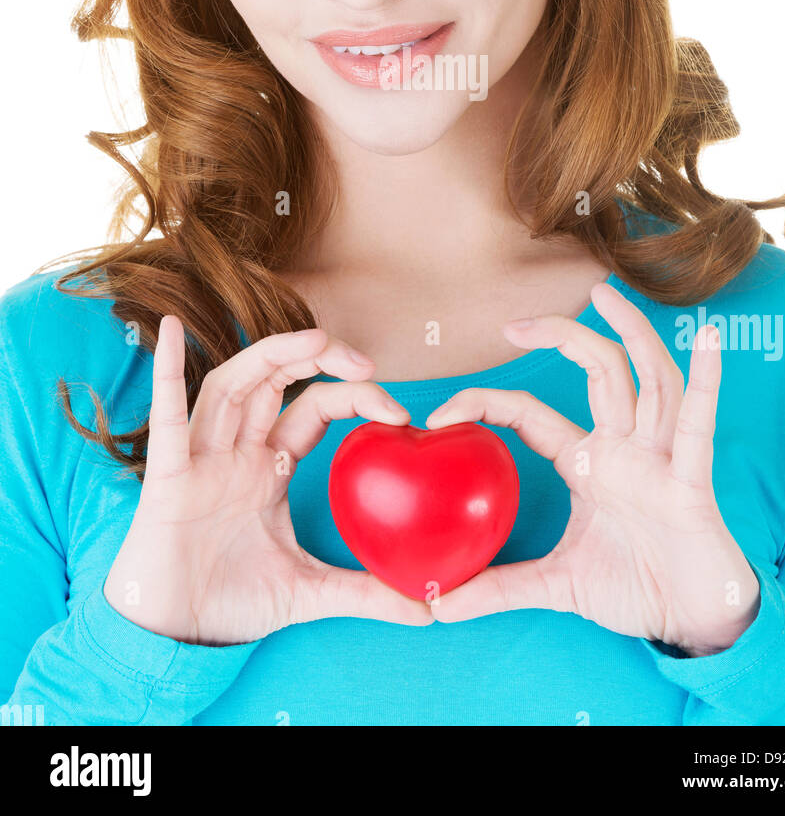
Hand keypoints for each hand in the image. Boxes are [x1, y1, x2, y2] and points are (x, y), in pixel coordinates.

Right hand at [104, 316, 432, 644]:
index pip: (315, 409)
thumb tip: (429, 608)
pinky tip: (170, 334)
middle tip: (365, 361)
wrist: (173, 639)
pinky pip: (165, 420)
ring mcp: (200, 460)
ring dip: (269, 356)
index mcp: (268, 467)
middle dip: (316, 357)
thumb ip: (367, 593)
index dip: (354, 398)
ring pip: (231, 385)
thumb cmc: (231, 604)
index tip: (400, 415)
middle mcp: (235, 452)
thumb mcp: (310, 593)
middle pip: (275, 380)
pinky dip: (165, 374)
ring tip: (314, 339)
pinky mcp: (167, 479)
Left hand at [424, 282, 759, 654]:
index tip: (442, 414)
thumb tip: (437, 606)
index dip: (488, 403)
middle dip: (561, 335)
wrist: (694, 622)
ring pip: (649, 378)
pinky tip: (708, 341)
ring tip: (607, 294)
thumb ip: (500, 588)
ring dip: (633, 333)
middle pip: (598, 370)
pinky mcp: (691, 481)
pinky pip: (698, 426)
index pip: (532, 415)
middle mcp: (625, 446)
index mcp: (589, 461)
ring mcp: (660, 457)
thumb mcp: (556, 586)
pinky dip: (707, 382)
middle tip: (513, 324)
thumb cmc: (636, 587)